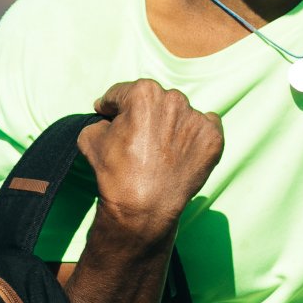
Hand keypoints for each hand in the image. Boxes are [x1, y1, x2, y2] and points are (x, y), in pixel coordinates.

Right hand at [78, 80, 223, 239]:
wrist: (143, 209)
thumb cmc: (116, 174)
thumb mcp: (90, 139)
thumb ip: (98, 121)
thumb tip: (107, 120)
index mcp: (143, 93)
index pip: (123, 93)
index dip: (112, 106)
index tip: (109, 114)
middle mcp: (174, 99)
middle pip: (154, 102)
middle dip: (144, 116)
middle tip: (137, 138)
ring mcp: (197, 119)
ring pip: (180, 114)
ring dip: (170, 125)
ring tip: (160, 150)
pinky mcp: (213, 138)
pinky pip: (206, 127)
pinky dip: (194, 136)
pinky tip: (182, 152)